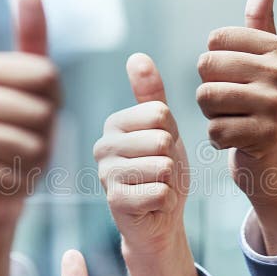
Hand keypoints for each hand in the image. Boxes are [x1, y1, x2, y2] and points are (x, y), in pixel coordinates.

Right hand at [0, 0, 58, 231]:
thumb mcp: (28, 87)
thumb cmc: (15, 135)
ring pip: (34, 145)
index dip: (54, 103)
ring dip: (37, 160)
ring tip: (15, 160)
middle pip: (43, 112)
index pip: (48, 77)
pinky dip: (21, 183)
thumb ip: (30, 38)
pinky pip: (19, 175)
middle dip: (46, 134)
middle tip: (24, 141)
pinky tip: (3, 180)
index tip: (32, 113)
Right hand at [94, 54, 202, 275]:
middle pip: (162, 139)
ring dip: (169, 180)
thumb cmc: (161, 170)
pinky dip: (166, 200)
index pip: (161, 114)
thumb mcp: (164, 129)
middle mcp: (103, 146)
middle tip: (161, 172)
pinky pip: (160, 192)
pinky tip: (153, 204)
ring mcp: (106, 175)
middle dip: (171, 158)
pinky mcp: (116, 202)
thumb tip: (136, 57)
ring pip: (162, 166)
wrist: (159, 218)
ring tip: (156, 186)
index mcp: (115, 124)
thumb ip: (151, 95)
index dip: (173, 134)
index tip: (162, 149)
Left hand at [197, 0, 276, 252]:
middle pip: (206, 67)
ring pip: (206, 97)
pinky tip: (237, 141)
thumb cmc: (264, 105)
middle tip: (234, 106)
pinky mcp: (265, 136)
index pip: (215, 41)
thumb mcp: (266, 61)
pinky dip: (217, 139)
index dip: (215, 65)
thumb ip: (261, 21)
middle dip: (210, 90)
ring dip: (211, 115)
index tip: (239, 81)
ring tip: (235, 121)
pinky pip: (213, 130)